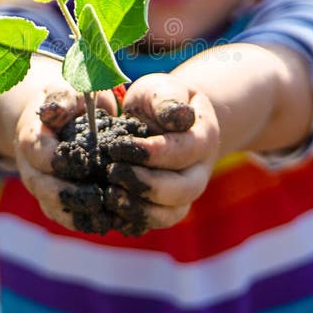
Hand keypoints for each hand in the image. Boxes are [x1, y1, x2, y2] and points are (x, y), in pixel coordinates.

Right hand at [13, 83, 117, 229]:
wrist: (59, 117)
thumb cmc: (69, 103)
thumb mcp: (67, 92)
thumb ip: (64, 99)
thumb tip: (53, 111)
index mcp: (31, 138)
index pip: (39, 154)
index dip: (60, 161)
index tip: (86, 163)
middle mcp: (31, 167)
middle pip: (44, 187)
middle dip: (70, 195)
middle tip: (97, 198)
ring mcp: (41, 187)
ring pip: (53, 208)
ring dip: (78, 216)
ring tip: (105, 218)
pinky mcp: (53, 202)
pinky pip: (65, 218)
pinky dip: (85, 223)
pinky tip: (108, 223)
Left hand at [113, 72, 219, 230]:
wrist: (166, 121)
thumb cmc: (161, 102)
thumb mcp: (164, 88)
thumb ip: (168, 100)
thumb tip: (178, 117)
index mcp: (203, 138)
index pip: (183, 151)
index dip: (150, 153)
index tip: (117, 146)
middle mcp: (200, 171)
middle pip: (183, 189)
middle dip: (145, 185)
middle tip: (112, 172)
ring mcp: (185, 193)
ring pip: (171, 213)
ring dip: (140, 209)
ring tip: (109, 195)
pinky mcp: (167, 208)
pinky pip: (155, 223)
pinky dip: (133, 222)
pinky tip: (111, 212)